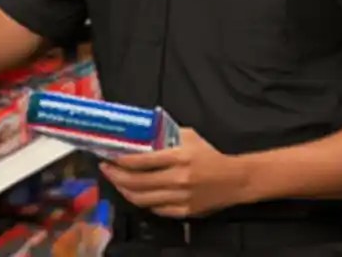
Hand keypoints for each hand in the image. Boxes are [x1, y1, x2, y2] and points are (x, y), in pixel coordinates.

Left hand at [100, 129, 250, 218]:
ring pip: (142, 199)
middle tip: (106, 169)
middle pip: (136, 182)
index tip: (109, 156)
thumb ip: (165, 134)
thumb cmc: (210, 154)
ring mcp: (180, 198)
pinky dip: (142, 201)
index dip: (121, 160)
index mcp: (179, 158)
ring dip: (124, 190)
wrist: (235, 179)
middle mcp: (178, 179)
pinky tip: (135, 193)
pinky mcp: (184, 211)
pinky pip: (155, 209)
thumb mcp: (189, 136)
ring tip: (116, 181)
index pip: (141, 161)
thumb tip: (141, 131)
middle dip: (116, 176)